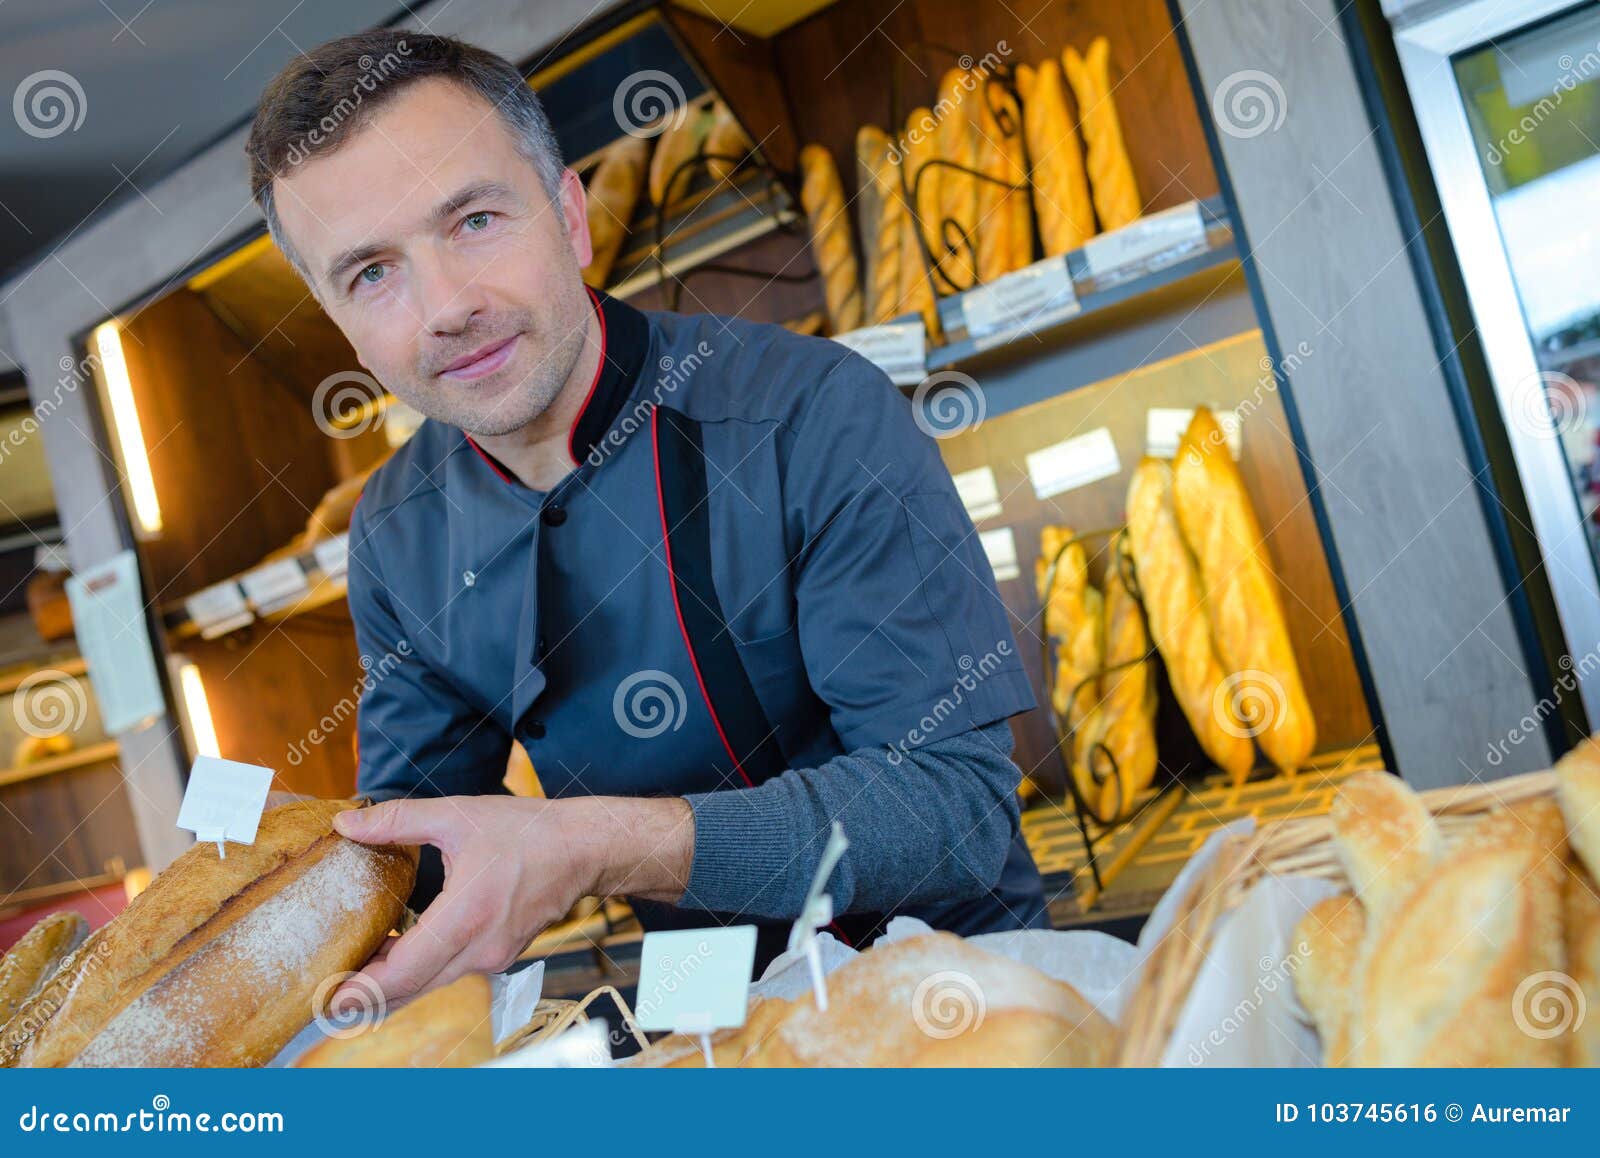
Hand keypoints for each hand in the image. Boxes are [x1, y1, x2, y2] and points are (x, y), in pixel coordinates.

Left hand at [330, 794, 692, 1009]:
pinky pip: (448, 971)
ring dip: (392, 981)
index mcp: (466, 915)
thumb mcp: (457, 814)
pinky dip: (419, 968)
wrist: (583, 849)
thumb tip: (346, 825)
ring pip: (429, 982)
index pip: (405, 970)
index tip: (329, 999)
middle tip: (324, 998)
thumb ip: (397, 820)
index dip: (363, 990)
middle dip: (366, 995)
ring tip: (352, 974)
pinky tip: (396, 950)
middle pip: (411, 987)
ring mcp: (492, 956)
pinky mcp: (499, 954)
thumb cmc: (527, 831)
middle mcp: (479, 947)